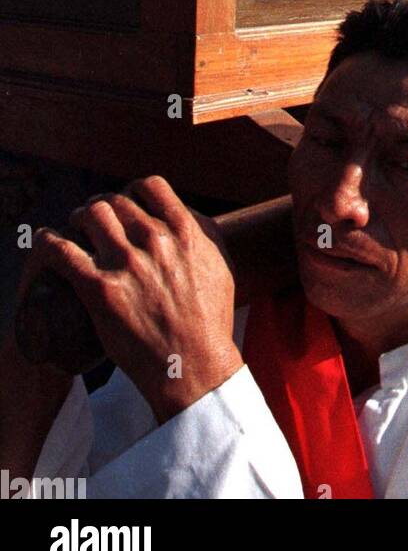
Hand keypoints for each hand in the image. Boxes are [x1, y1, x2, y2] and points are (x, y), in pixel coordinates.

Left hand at [32, 177, 242, 424]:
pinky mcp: (100, 291)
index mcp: (184, 231)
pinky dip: (48, 241)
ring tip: (75, 230)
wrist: (193, 364)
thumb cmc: (209, 317)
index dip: (133, 191)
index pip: (149, 186)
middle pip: (115, 201)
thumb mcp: (220, 263)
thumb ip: (202, 233)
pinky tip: (46, 240)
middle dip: (103, 208)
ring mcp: (126, 265)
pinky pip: (62, 252)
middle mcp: (155, 241)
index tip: (126, 204)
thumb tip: (182, 213)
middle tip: (96, 223)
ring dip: (79, 218)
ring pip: (89, 215)